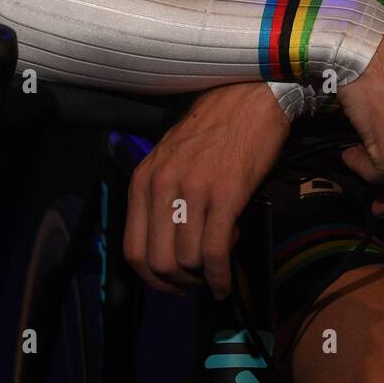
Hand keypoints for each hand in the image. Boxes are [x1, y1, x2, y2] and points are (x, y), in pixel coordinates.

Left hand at [123, 80, 289, 299]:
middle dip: (177, 283)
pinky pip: (215, 252)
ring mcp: (193, 191)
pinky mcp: (225, 195)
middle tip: (195, 283)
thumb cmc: (214, 130)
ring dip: (201, 278)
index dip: (152, 277)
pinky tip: (224, 282)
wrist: (250, 99)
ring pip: (187, 261)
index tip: (171, 282)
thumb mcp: (171, 159)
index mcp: (144, 180)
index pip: (133, 249)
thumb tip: (169, 245)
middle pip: (158, 262)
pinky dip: (220, 276)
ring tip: (216, 266)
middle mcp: (162, 187)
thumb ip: (162, 197)